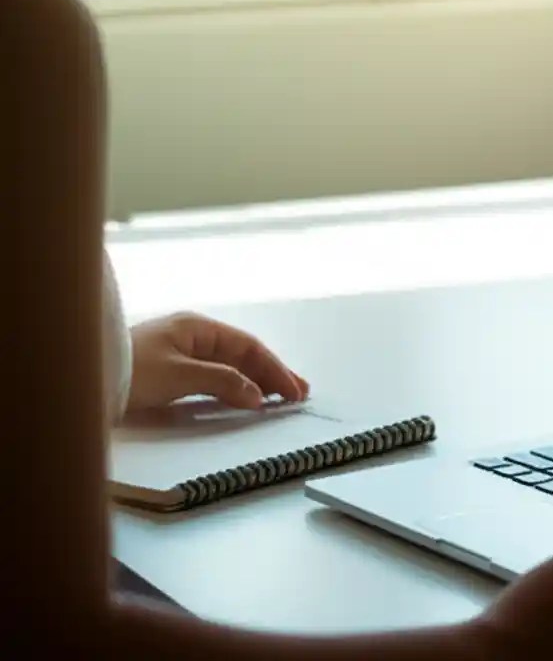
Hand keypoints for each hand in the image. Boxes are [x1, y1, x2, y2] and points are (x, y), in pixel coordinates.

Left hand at [127, 312, 308, 410]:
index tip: (294, 391)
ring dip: (255, 382)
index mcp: (196, 327)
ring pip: (229, 367)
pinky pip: (213, 377)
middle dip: (271, 374)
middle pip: (242, 355)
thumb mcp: (179, 375)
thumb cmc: (128, 371)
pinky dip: (234, 388)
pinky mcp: (170, 372)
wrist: (80, 378)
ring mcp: (181, 353)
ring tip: (280, 398)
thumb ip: (222, 382)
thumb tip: (258, 396)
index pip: (247, 347)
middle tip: (299, 394)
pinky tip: (245, 399)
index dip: (274, 369)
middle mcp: (191, 336)